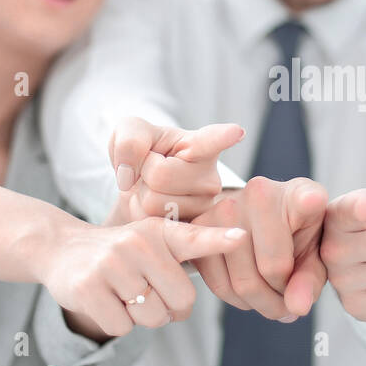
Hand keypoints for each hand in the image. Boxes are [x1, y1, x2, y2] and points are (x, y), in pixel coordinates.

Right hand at [41, 217, 247, 338]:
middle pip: (180, 301)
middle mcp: (137, 243)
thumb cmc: (123, 253)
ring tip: (124, 293)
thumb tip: (232, 247)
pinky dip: (116, 322)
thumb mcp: (153, 241)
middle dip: (169, 309)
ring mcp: (110, 263)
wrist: (63, 248)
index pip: (193, 238)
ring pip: (151, 318)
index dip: (219, 240)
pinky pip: (121, 327)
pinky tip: (104, 299)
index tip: (241, 237)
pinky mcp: (87, 287)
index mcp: (159, 232)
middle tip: (147, 293)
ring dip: (141, 317)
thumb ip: (187, 250)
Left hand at [106, 117, 244, 223]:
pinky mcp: (191, 234)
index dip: (224, 136)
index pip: (213, 140)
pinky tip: (154, 209)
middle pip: (161, 174)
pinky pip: (151, 225)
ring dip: (141, 196)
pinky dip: (140, 214)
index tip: (237, 131)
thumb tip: (129, 176)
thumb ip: (129, 141)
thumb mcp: (129, 133)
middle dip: (143, 172)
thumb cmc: (142, 154)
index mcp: (201, 146)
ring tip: (153, 190)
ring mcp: (204, 209)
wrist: (140, 188)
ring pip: (153, 202)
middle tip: (151, 172)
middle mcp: (210, 178)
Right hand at [190, 176, 328, 320]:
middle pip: (270, 269)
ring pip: (241, 282)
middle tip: (287, 302)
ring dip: (258, 303)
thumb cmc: (297, 236)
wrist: (264, 218)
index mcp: (298, 193)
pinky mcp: (199, 226)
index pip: (305, 217)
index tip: (311, 228)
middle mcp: (258, 192)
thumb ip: (309, 281)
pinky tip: (249, 292)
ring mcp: (224, 206)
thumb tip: (296, 307)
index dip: (308, 239)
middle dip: (281, 298)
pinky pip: (217, 283)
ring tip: (270, 297)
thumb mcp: (316, 255)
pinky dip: (236, 299)